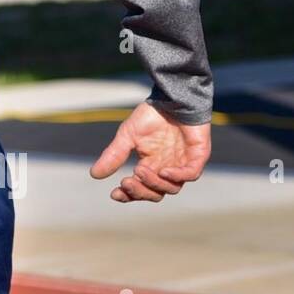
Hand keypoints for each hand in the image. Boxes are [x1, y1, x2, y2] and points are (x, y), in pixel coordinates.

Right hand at [90, 102, 210, 202]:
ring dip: (155, 184)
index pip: (140, 188)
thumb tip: (94, 174)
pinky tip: (163, 171)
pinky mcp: (198, 156)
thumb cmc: (151, 116)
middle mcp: (167, 169)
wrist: (171, 98)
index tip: (114, 193)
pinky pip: (191, 174)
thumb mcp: (127, 136)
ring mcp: (184, 164)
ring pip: (172, 188)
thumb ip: (114, 155)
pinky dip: (177, 176)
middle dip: (140, 192)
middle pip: (156, 193)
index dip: (129, 194)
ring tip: (140, 171)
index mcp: (151, 166)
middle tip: (126, 182)